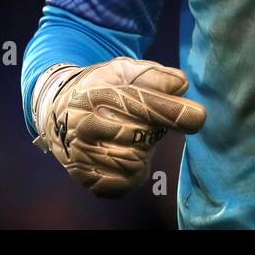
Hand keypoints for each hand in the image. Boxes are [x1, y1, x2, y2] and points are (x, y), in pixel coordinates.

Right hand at [33, 57, 206, 195]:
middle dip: (154, 129)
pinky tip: (123, 154)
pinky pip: (125, 183)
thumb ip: (154, 75)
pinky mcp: (85, 178)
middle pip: (144, 136)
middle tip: (145, 121)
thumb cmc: (99, 87)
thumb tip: (182, 85)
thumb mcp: (122, 70)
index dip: (173, 112)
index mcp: (98, 92)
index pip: (142, 105)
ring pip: (137, 162)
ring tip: (128, 135)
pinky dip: (132, 172)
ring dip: (143, 150)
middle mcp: (86, 124)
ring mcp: (83, 154)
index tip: (198, 118)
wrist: (56, 111)